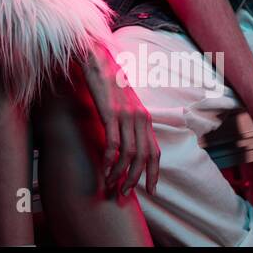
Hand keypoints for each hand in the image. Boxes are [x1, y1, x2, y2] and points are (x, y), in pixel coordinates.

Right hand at [80, 41, 159, 196]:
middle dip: (137, 179)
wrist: (97, 58)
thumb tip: (125, 140)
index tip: (151, 190)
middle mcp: (139, 118)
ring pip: (129, 154)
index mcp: (144, 117)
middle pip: (144, 157)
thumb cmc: (107, 81)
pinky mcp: (110, 113)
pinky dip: (110, 161)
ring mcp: (126, 115)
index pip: (155, 152)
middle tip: (126, 194)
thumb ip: (128, 120)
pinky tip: (104, 170)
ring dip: (121, 174)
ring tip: (112, 186)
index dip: (154, 173)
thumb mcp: (124, 103)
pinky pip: (113, 144)